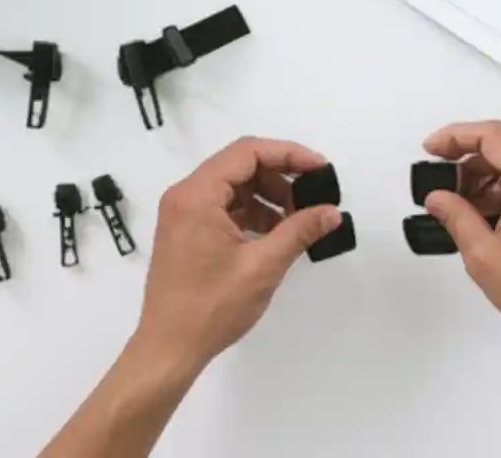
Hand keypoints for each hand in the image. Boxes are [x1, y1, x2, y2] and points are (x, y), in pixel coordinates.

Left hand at [133, 137, 343, 371]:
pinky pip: (224, 208)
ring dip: (268, 198)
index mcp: (197, 196)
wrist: (168, 348)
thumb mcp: (263, 266)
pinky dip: (252, 214)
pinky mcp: (186, 232)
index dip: (288, 154)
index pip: (247, 152)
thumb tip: (332, 212)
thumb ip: (299, 231)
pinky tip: (275, 236)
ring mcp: (183, 215)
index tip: (320, 169)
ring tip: (297, 222)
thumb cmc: (211, 307)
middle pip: (240, 166)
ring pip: (234, 187)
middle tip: (311, 200)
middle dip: (280, 178)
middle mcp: (185, 197)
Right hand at [422, 119, 500, 353]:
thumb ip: (457, 218)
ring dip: (492, 163)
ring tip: (463, 197)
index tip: (430, 150)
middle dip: (475, 143)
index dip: (457, 135)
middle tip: (446, 167)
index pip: (495, 136)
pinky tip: (487, 209)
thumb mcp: (484, 257)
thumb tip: (435, 196)